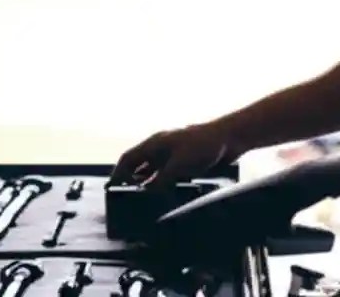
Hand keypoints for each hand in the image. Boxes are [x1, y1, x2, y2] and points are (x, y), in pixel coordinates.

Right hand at [109, 122, 238, 187]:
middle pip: (138, 166)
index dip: (118, 173)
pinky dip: (161, 185)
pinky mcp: (184, 162)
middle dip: (129, 180)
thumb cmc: (203, 144)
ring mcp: (172, 155)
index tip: (111, 187)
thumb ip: (162, 180)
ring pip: (152, 172)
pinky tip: (162, 196)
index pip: (129, 158)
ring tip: (140, 201)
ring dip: (145, 184)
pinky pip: (166, 176)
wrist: (229, 138)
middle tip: (123, 198)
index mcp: (155, 143)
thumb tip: (147, 193)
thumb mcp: (179, 164)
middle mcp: (160, 149)